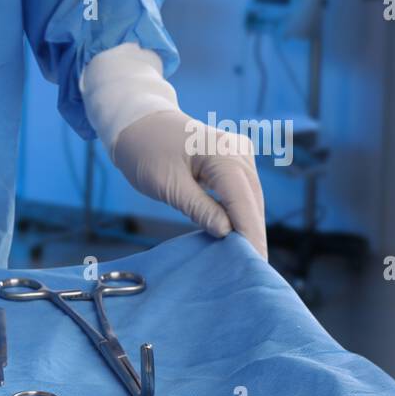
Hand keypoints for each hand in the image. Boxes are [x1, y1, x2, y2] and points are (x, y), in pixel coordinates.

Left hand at [112, 110, 267, 258]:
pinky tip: (236, 238)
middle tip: (254, 270)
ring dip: (248, 227)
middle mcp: (238, 151)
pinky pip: (241, 192)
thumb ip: (198, 208)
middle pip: (252, 201)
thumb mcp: (167, 184)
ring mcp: (239, 154)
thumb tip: (227, 232)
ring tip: (247, 260)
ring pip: (250, 198)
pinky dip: (239, 214)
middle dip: (253, 235)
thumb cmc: (146, 151)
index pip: (243, 200)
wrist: (138, 124)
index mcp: (223, 153)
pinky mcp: (234, 161)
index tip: (256, 262)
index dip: (250, 233)